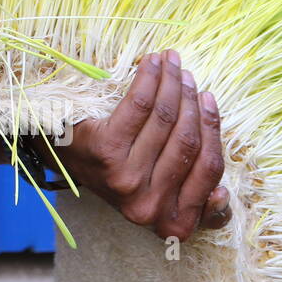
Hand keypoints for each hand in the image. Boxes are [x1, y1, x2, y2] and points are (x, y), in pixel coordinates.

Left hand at [46, 48, 231, 241]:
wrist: (59, 157)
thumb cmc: (115, 171)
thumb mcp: (156, 194)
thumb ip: (188, 197)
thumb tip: (222, 194)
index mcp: (169, 220)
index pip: (208, 170)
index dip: (213, 132)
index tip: (210, 103)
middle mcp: (149, 204)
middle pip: (188, 142)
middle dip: (192, 102)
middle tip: (190, 77)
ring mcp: (126, 178)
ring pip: (166, 120)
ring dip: (173, 84)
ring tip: (174, 64)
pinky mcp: (105, 150)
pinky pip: (140, 105)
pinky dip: (150, 78)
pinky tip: (154, 61)